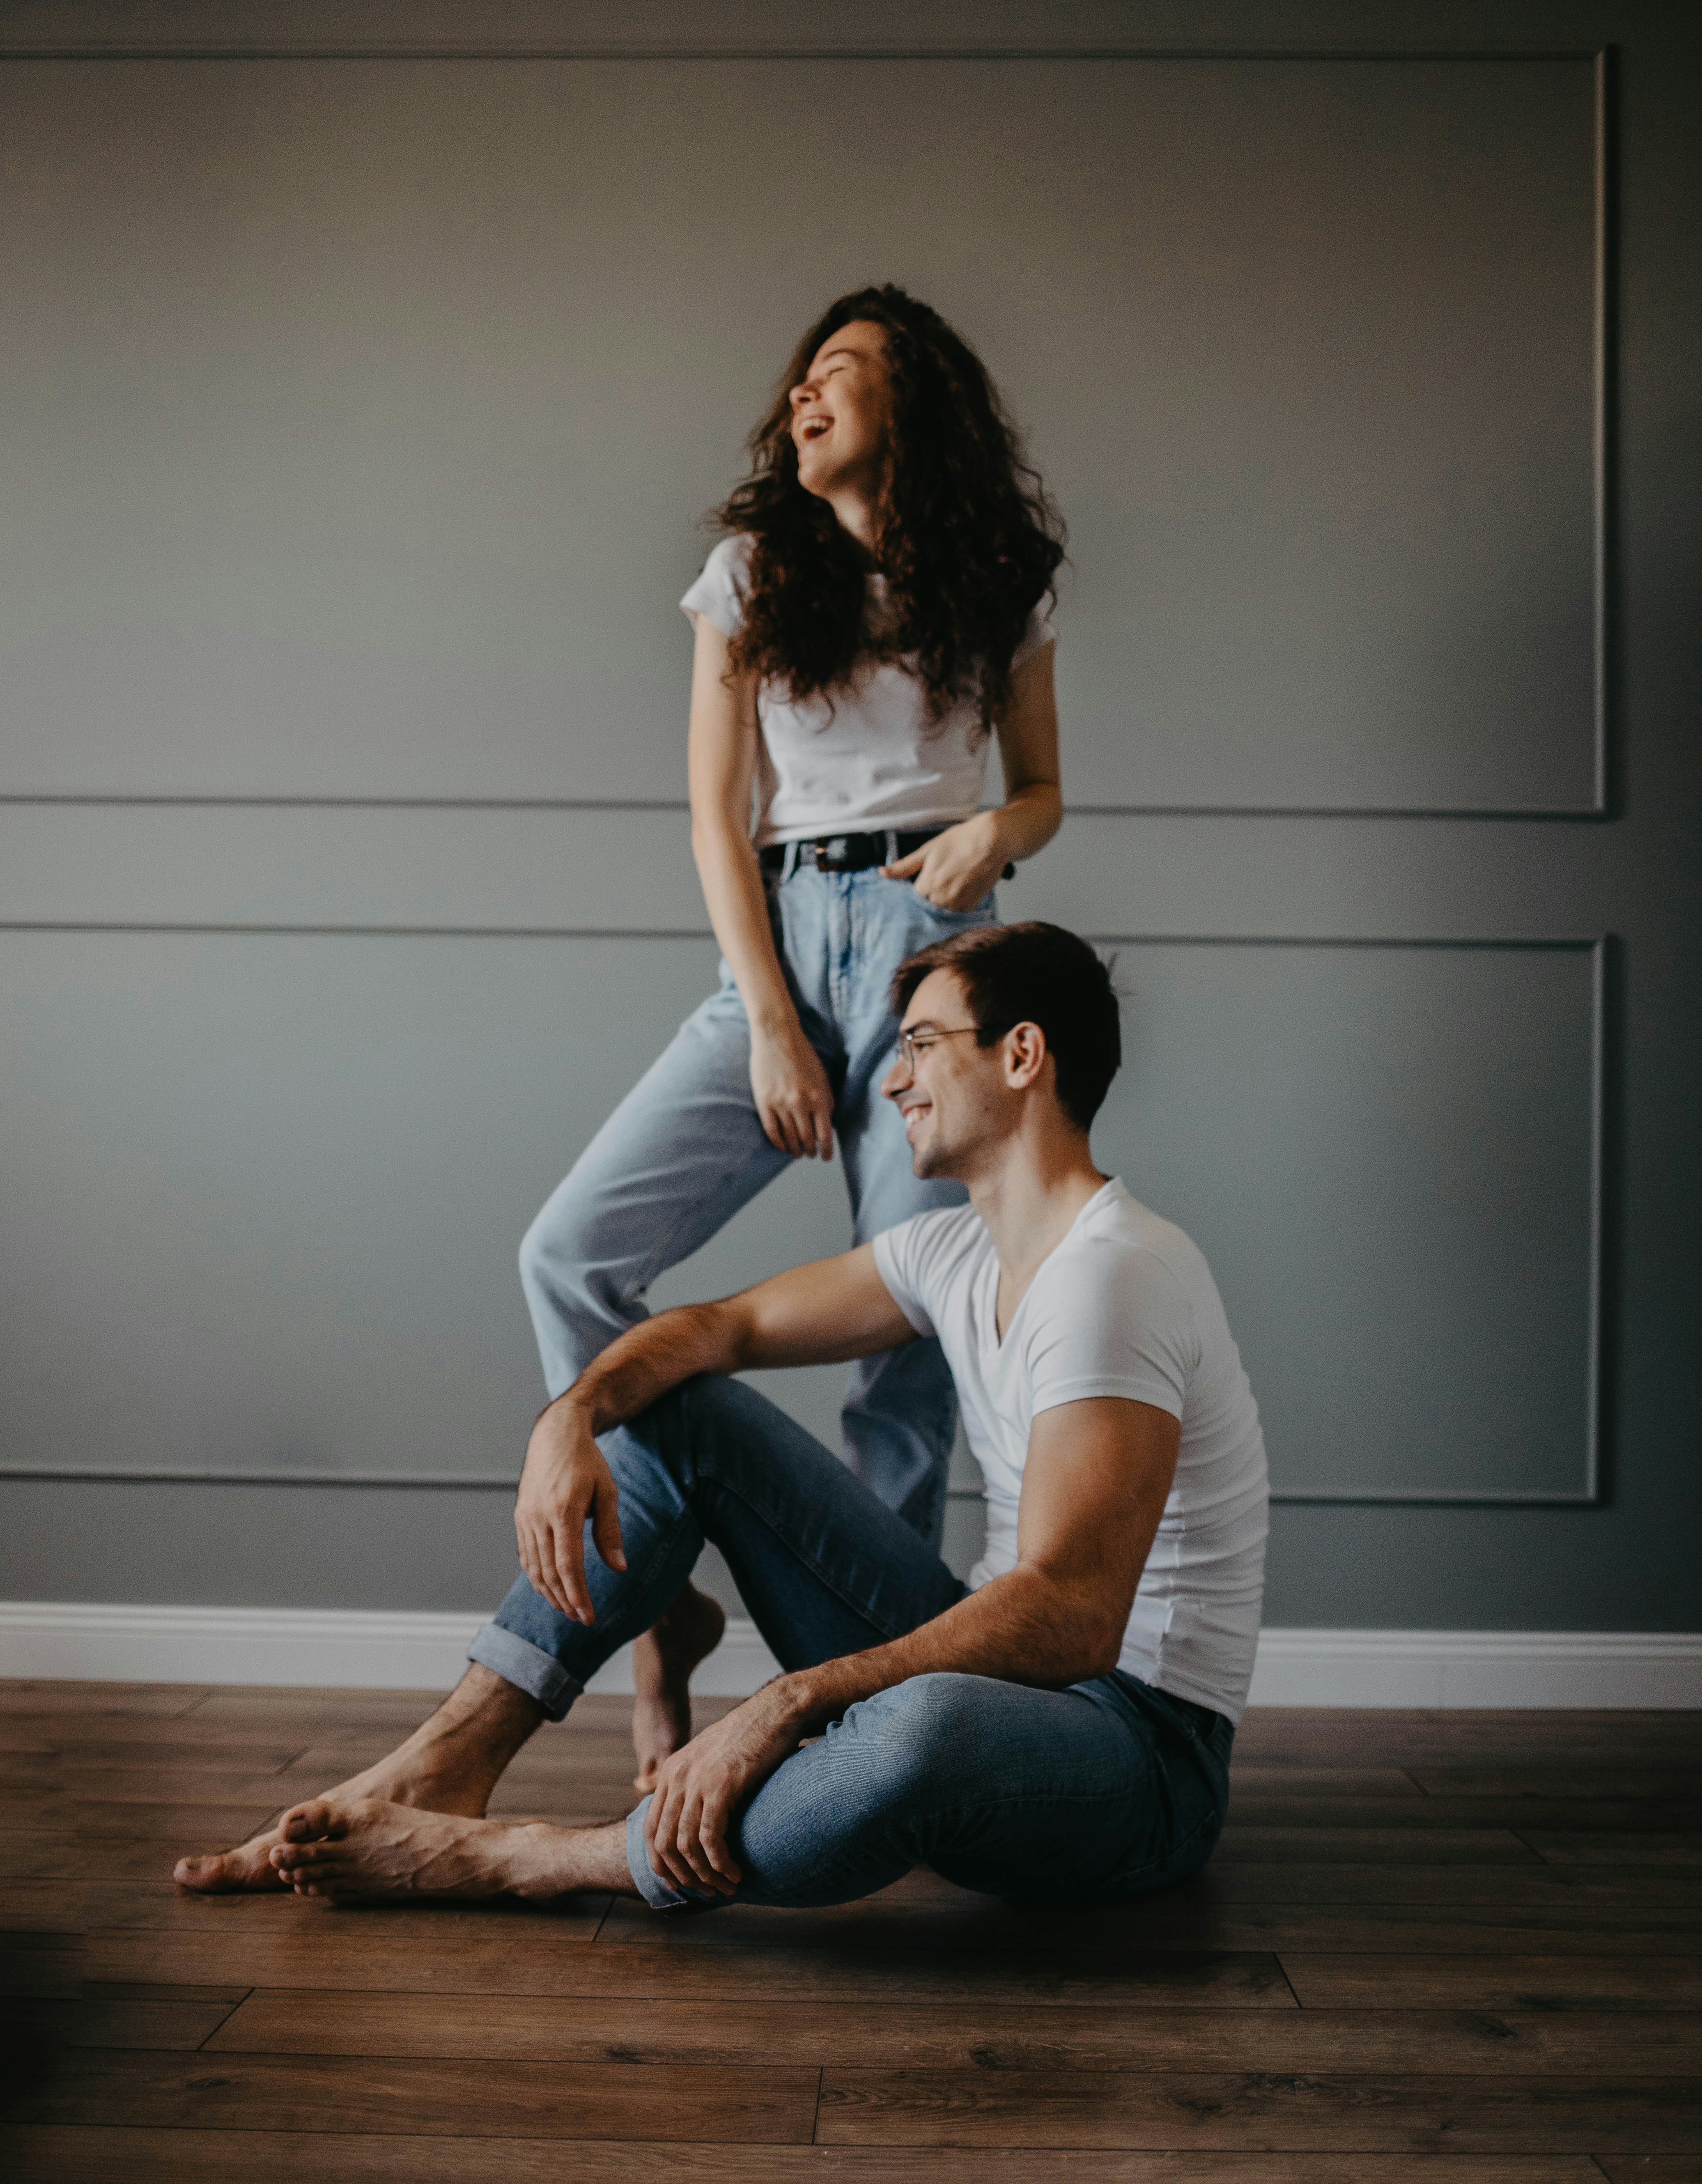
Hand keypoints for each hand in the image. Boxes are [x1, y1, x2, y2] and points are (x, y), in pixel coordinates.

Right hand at [514, 1398, 626, 1623]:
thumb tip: (619, 1568)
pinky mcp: (520, 1517)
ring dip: (550, 1593)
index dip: (577, 1594)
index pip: (568, 1566)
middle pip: (549, 1572)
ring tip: (567, 1609)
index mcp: (564, 1511)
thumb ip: (610, 1532)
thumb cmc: (587, 1461)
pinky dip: (536, 1576)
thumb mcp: (607, 1492)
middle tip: (581, 1619)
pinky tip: (549, 1587)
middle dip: (565, 1600)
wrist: (555, 1435)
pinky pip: (526, 1555)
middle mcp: (539, 1518)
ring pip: (534, 1567)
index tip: (588, 1616)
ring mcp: (526, 1518)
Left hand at [643, 1678, 804, 1894]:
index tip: (679, 1884)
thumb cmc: (751, 1739)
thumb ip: (696, 1785)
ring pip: (687, 1845)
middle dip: (684, 1876)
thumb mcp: (711, 1760)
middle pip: (664, 1843)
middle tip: (707, 1892)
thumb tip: (695, 1822)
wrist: (776, 1712)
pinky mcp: (721, 1785)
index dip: (660, 1864)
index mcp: (671, 1771)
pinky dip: (721, 1863)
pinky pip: (711, 1838)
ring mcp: (697, 1780)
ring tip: (727, 1887)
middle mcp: (677, 1776)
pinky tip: (735, 1873)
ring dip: (706, 1875)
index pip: (650, 1829)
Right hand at [749, 1022, 834, 1160]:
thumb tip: (828, 1122)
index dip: (827, 1149)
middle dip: (811, 1151)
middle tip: (811, 1155)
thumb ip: (827, 1099)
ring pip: (789, 1137)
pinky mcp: (764, 1101)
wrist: (777, 1036)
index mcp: (818, 1097)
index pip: (825, 1134)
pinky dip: (778, 1142)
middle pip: (807, 1139)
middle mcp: (800, 1103)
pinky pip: (771, 1129)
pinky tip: (782, 1147)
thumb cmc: (802, 1054)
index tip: (826, 1157)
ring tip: (797, 1154)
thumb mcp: (822, 1076)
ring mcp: (780, 1104)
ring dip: (795, 1149)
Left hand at [883, 812, 1006, 909]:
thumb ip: (904, 866)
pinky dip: (957, 903)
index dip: (917, 889)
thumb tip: (882, 873)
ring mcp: (958, 903)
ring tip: (952, 882)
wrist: (991, 840)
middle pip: (927, 905)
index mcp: (927, 884)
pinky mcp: (972, 905)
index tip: (923, 881)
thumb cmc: (959, 841)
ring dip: (943, 901)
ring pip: (942, 910)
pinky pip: (958, 911)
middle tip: (940, 880)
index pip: (913, 898)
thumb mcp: (928, 849)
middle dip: (930, 896)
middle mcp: (941, 897)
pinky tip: (962, 887)